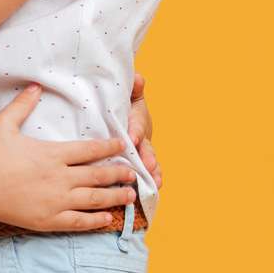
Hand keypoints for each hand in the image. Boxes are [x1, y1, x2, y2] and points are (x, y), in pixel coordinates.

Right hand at [0, 84, 137, 231]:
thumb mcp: (5, 124)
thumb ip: (23, 105)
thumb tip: (35, 85)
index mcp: (53, 153)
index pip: (90, 150)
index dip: (109, 148)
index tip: (123, 146)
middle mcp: (60, 177)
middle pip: (98, 175)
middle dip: (119, 174)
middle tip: (134, 173)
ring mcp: (56, 200)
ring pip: (94, 199)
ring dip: (115, 197)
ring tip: (130, 195)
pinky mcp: (49, 219)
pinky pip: (79, 221)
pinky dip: (96, 220)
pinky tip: (108, 219)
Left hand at [127, 72, 162, 188]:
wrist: (119, 116)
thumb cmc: (121, 107)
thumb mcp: (126, 96)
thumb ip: (132, 88)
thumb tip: (138, 78)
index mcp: (137, 121)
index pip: (138, 125)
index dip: (136, 130)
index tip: (133, 137)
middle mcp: (142, 140)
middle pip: (148, 149)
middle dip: (149, 157)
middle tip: (148, 165)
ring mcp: (141, 154)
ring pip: (150, 165)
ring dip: (153, 174)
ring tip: (155, 184)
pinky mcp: (136, 166)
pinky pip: (145, 176)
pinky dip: (148, 185)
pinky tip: (147, 195)